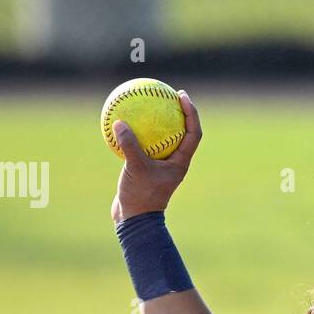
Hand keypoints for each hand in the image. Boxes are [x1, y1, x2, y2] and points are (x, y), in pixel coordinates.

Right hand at [110, 91, 202, 223]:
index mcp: (181, 162)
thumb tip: (120, 122)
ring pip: (161, 139)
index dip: (191, 113)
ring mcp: (160, 166)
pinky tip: (122, 123)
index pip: (193, 132)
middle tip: (169, 94)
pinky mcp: (146, 169)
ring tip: (147, 104)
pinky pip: (144, 146)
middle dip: (177, 112)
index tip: (182, 96)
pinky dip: (136, 135)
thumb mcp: (135, 169)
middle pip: (181, 131)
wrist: (134, 220)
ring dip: (157, 123)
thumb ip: (130, 146)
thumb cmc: (140, 197)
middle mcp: (174, 162)